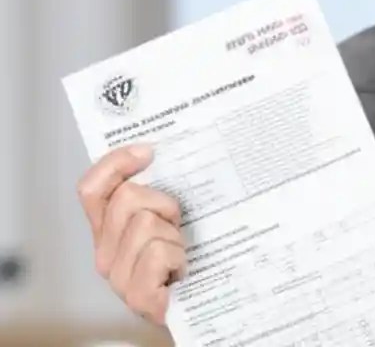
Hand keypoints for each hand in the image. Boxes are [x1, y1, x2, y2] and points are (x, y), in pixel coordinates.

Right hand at [76, 144, 185, 324]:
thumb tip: (161, 155)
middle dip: (163, 204)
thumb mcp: (168, 220)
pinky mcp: (137, 296)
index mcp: (108, 230)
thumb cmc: (184, 262)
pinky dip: (177, 257)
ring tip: (180, 253)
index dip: (116, 163)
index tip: (148, 152)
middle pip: (127, 198)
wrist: (196, 309)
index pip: (92, 188)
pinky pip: (157, 253)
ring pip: (147, 223)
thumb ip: (155, 195)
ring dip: (175, 234)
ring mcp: (118, 277)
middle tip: (176, 226)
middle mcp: (105, 252)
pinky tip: (180, 271)